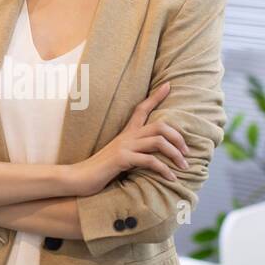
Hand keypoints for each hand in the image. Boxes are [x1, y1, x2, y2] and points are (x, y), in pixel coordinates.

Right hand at [69, 82, 188, 196]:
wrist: (77, 178)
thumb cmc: (99, 171)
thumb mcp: (118, 157)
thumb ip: (132, 153)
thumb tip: (149, 157)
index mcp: (126, 134)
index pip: (141, 109)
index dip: (156, 96)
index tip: (169, 85)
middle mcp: (126, 137)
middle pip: (159, 125)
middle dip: (178, 137)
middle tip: (187, 152)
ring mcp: (124, 147)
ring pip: (158, 141)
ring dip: (175, 154)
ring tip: (184, 166)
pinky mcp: (122, 159)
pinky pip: (149, 161)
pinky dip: (164, 170)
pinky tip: (171, 178)